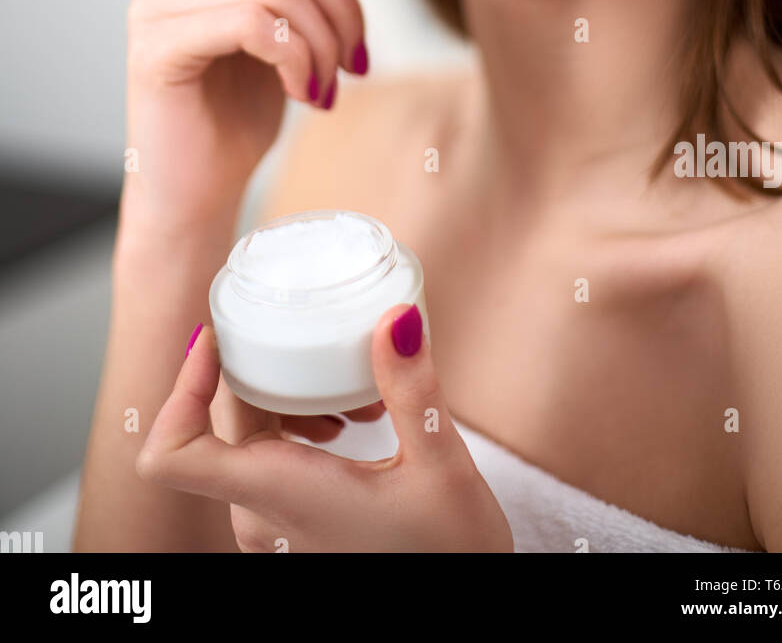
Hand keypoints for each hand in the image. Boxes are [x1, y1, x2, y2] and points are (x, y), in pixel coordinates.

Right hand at [125, 0, 366, 226]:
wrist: (200, 187)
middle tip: (355, 59)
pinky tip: (303, 89)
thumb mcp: (272, 27)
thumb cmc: (239, 108)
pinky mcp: (157, 45)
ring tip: (329, 80)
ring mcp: (156, 3)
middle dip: (340, 3)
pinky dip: (296, 57)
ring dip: (324, 37)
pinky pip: (253, 21)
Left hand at [136, 305, 514, 553]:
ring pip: (247, 440)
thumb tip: (396, 319)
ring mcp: (271, 527)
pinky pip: (269, 461)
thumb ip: (411, 388)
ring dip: (289, 398)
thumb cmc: (448, 556)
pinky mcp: (291, 530)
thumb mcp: (439, 465)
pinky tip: (355, 423)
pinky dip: (300, 426)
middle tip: (318, 342)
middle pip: (219, 425)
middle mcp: (258, 515)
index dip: (180, 389)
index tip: (217, 338)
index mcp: (277, 495)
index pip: (171, 453)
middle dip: (263, 372)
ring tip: (357, 395)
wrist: (460, 616)